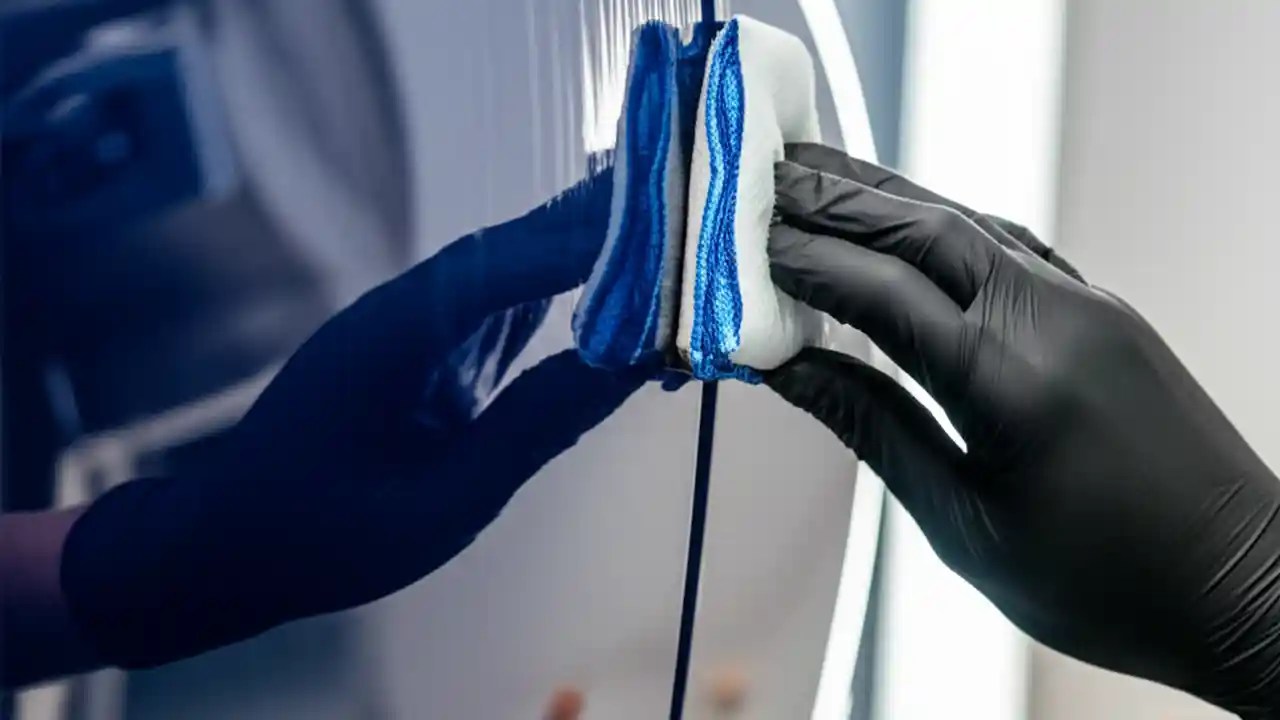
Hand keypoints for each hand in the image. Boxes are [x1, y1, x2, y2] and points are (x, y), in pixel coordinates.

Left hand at [59, 169, 649, 668]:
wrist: (235, 545)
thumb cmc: (326, 535)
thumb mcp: (441, 500)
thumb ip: (532, 427)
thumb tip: (623, 367)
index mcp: (391, 335)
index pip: (501, 267)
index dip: (583, 248)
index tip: (662, 237)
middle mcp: (401, 312)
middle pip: (508, 250)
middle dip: (591, 233)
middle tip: (681, 218)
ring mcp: (410, 328)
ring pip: (507, 272)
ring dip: (580, 259)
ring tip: (664, 247)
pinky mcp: (422, 353)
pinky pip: (498, 311)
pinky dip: (556, 302)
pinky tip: (605, 297)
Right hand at [766, 143, 1279, 715]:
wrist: (1245, 586)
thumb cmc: (1104, 583)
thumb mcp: (966, 528)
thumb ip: (876, 431)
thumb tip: (791, 371)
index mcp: (1015, 387)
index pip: (887, 298)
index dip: (811, 266)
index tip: (749, 249)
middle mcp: (1057, 323)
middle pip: (927, 234)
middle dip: (840, 203)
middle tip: (767, 181)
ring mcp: (1089, 308)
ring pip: (971, 226)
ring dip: (891, 200)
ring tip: (820, 177)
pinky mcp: (1106, 312)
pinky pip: (1013, 245)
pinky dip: (948, 225)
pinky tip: (909, 221)